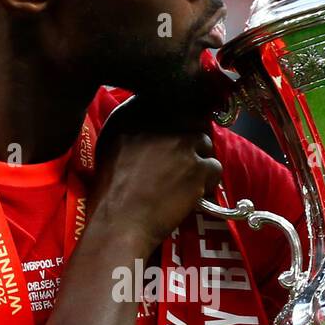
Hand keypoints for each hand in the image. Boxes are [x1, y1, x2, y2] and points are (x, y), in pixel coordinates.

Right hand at [87, 98, 222, 251]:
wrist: (119, 222)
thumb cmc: (109, 191)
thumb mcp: (110, 146)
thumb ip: (131, 127)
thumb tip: (151, 123)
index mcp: (133, 113)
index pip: (169, 102)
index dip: (176, 121)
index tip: (172, 138)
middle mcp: (160, 121)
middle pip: (190, 120)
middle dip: (189, 140)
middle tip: (181, 162)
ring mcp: (181, 142)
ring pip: (205, 143)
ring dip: (199, 160)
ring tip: (185, 180)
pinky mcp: (198, 166)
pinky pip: (215, 167)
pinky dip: (208, 182)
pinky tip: (192, 194)